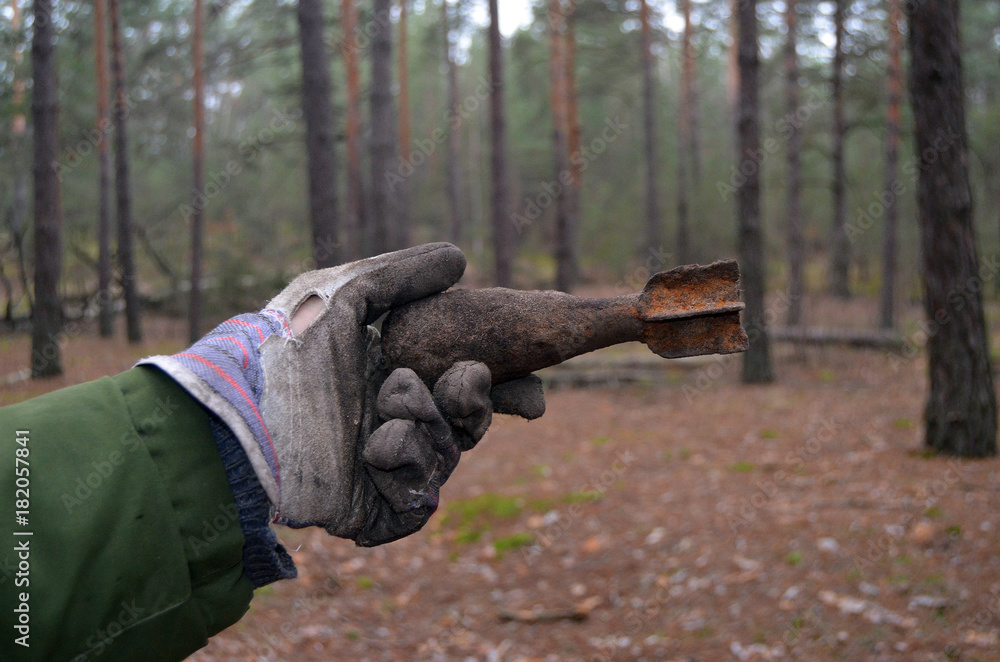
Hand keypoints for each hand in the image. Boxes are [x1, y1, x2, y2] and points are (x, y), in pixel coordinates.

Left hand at [142, 243, 543, 545]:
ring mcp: (384, 466)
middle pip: (468, 420)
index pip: (463, 382)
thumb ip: (403, 275)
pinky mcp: (376, 508)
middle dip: (474, 401)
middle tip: (462, 382)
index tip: (528, 388)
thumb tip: (459, 258)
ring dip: (423, 425)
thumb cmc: (286, 352)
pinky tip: (373, 452)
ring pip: (448, 452)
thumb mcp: (343, 293)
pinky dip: (404, 469)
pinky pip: (421, 497)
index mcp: (390, 372)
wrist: (241, 421)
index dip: (501, 385)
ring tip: (385, 413)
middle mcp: (392, 419)